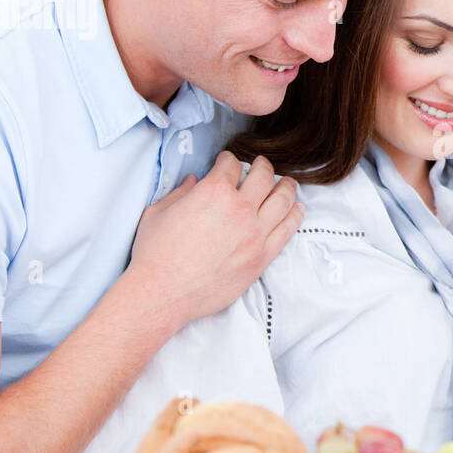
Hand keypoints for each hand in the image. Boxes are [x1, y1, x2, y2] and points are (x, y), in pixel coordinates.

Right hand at [125, 152, 302, 329]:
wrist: (163, 292)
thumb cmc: (155, 253)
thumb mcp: (159, 212)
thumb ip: (181, 192)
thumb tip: (194, 181)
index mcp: (213, 191)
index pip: (231, 165)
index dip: (229, 159)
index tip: (228, 162)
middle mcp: (240, 209)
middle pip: (263, 177)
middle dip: (262, 166)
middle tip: (262, 165)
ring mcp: (255, 233)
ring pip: (282, 200)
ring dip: (286, 187)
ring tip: (287, 182)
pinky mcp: (262, 257)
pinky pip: (287, 231)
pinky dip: (294, 216)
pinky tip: (297, 209)